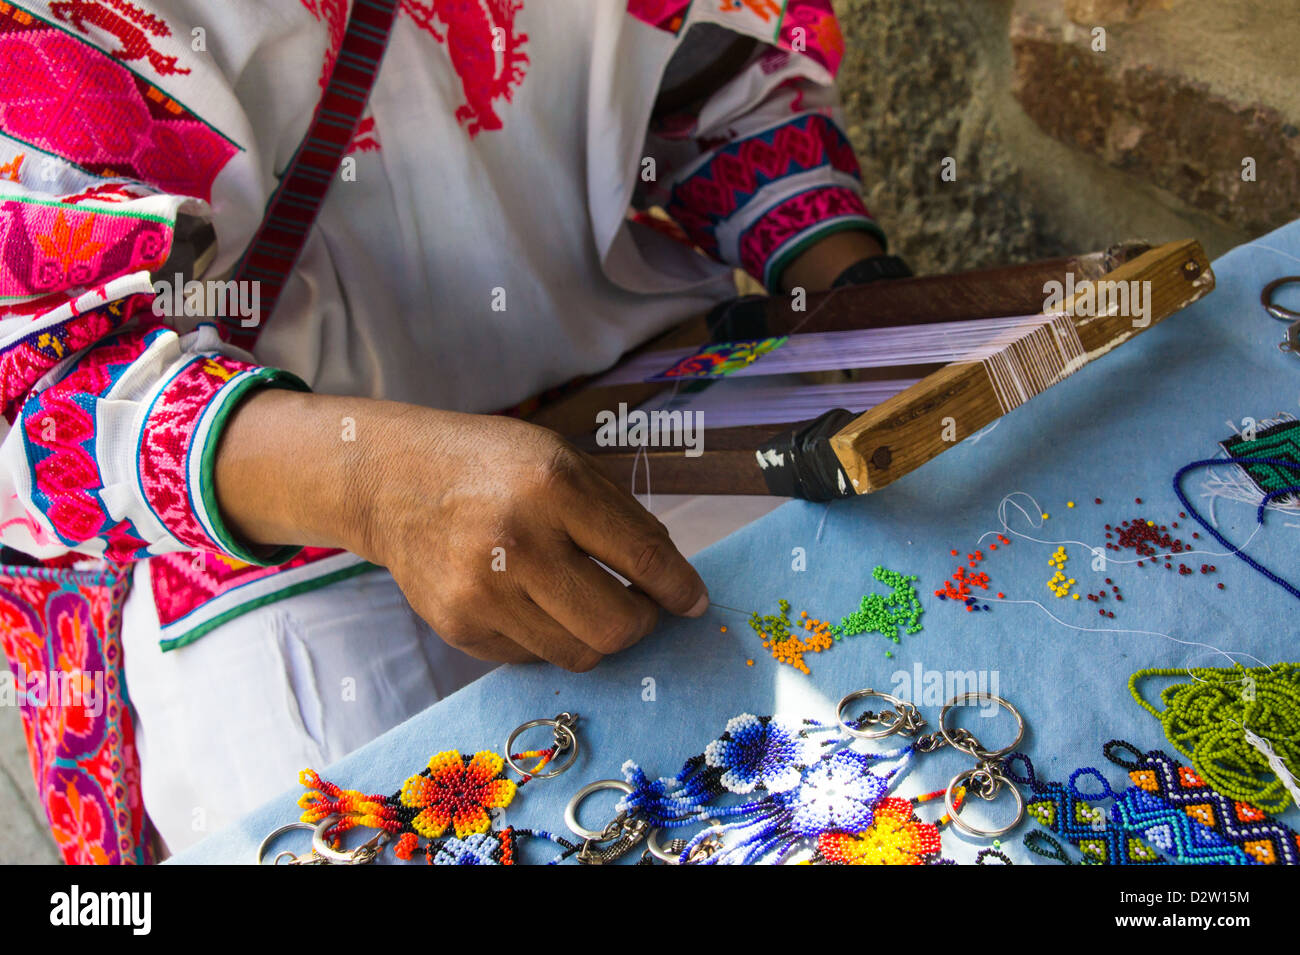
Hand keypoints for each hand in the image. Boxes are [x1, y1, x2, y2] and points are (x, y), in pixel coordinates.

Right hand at [215, 392, 709, 670]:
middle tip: (641, 607)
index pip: (641, 556)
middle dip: (642, 623)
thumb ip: (617, 515)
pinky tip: (536, 602)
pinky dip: (551, 637)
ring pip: (578, 653)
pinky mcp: (458, 627)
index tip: (694, 600)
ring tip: (589, 602)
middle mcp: (516, 543)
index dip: (679, 587)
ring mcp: (481, 593)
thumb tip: (671, 579)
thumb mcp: (561, 459)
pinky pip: (534, 656)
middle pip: (614, 627)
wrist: (391, 480)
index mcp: (553, 487)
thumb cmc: (490, 464)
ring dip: (598, 635)